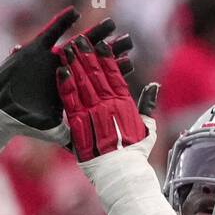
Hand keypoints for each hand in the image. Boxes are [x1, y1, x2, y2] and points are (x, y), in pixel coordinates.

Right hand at [0, 7, 133, 137]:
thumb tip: (91, 151)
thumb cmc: (26, 123)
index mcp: (71, 89)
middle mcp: (64, 71)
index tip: (130, 62)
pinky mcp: (36, 51)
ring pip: (77, 43)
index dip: (113, 70)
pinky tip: (74, 13)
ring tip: (111, 23)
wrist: (1, 113)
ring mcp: (52, 60)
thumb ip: (73, 137)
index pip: (96, 78)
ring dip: (93, 33)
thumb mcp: (55, 132)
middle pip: (93, 58)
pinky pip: (50, 33)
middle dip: (111, 49)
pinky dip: (61, 23)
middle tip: (128, 39)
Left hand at [56, 32, 158, 160]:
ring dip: (74, 65)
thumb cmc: (136, 154)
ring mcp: (94, 116)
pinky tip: (60, 71)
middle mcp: (110, 107)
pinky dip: (66, 85)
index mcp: (125, 105)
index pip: (115, 76)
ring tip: (68, 49)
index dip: (108, 59)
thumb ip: (148, 105)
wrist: (123, 175)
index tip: (102, 44)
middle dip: (87, 56)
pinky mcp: (81, 126)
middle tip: (79, 40)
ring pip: (82, 84)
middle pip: (96, 76)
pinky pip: (71, 102)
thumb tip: (154, 85)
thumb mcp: (148, 128)